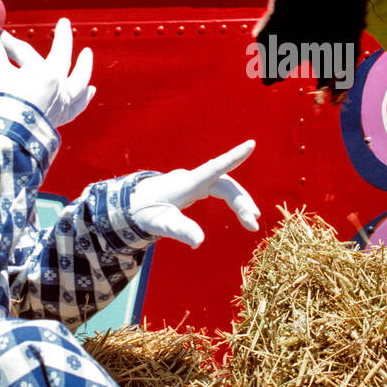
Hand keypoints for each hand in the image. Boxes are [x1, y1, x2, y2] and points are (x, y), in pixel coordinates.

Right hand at [0, 18, 95, 128]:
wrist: (9, 140)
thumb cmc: (3, 106)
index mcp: (44, 73)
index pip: (25, 51)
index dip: (7, 42)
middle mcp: (58, 86)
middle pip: (62, 58)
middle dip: (63, 39)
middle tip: (65, 24)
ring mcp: (62, 103)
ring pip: (79, 82)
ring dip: (84, 67)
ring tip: (87, 55)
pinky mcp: (60, 118)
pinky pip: (78, 106)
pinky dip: (84, 97)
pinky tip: (90, 92)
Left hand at [130, 140, 260, 247]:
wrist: (133, 203)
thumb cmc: (146, 212)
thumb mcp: (160, 224)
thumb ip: (179, 230)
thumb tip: (198, 241)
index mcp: (186, 183)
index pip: (213, 168)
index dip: (232, 157)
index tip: (250, 144)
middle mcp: (194, 178)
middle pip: (225, 183)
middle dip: (241, 201)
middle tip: (253, 224)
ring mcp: (196, 181)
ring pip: (226, 186)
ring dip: (241, 201)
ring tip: (252, 220)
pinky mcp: (197, 186)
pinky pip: (222, 188)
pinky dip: (234, 199)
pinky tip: (242, 211)